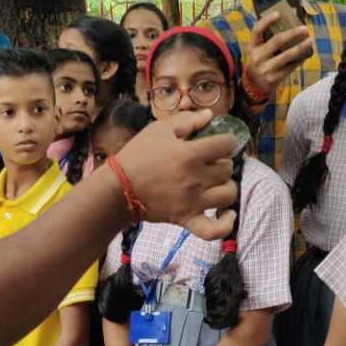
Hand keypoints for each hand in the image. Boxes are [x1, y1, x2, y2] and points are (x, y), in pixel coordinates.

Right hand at [112, 110, 238, 239]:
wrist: (118, 188)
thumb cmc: (137, 155)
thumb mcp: (158, 129)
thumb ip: (186, 120)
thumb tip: (209, 115)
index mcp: (190, 154)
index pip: (227, 145)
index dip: (228, 141)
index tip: (220, 142)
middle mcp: (196, 179)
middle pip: (228, 169)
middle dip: (222, 162)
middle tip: (210, 161)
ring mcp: (193, 202)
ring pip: (228, 194)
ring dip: (225, 186)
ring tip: (215, 183)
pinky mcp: (187, 220)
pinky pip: (214, 230)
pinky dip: (225, 224)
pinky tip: (227, 214)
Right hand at [245, 10, 312, 97]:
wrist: (255, 85)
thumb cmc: (261, 62)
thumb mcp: (259, 51)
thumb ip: (268, 40)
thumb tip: (289, 25)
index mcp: (252, 47)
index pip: (257, 30)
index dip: (266, 21)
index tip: (278, 13)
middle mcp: (257, 57)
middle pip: (276, 41)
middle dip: (292, 33)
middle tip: (304, 28)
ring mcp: (265, 69)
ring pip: (287, 55)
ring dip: (300, 47)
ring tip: (310, 41)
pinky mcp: (273, 78)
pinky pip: (290, 67)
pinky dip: (299, 60)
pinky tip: (306, 55)